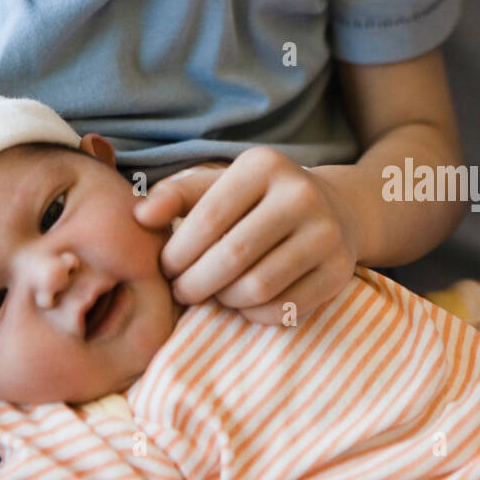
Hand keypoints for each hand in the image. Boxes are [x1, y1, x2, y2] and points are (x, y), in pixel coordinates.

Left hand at [134, 146, 361, 325]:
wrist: (334, 209)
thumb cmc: (256, 201)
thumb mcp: (218, 185)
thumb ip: (175, 196)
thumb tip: (139, 215)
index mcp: (264, 165)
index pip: (208, 217)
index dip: (178, 251)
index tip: (164, 268)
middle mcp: (301, 194)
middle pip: (233, 256)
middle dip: (195, 283)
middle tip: (181, 291)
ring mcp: (327, 233)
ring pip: (258, 288)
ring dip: (223, 300)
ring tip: (212, 294)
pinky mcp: (341, 271)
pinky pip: (285, 310)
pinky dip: (254, 314)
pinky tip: (243, 302)